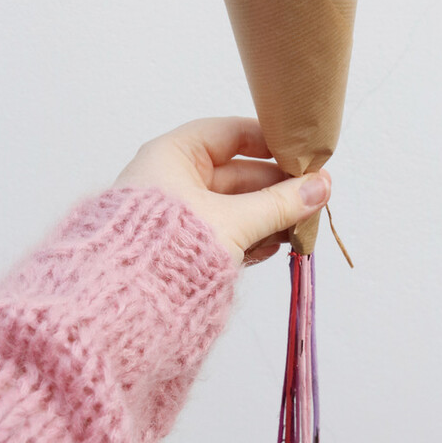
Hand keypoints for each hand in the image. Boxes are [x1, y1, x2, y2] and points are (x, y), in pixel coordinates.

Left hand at [114, 117, 330, 265]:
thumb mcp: (233, 221)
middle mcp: (172, 179)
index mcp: (174, 155)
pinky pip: (223, 232)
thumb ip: (279, 204)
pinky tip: (278, 245)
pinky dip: (250, 236)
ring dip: (268, 215)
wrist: (119, 309)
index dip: (269, 141)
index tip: (304, 154)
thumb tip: (321, 187)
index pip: (230, 134)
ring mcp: (176, 215)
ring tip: (303, 224)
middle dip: (276, 187)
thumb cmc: (169, 248)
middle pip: (236, 173)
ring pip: (233, 206)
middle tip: (316, 196)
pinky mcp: (179, 248)